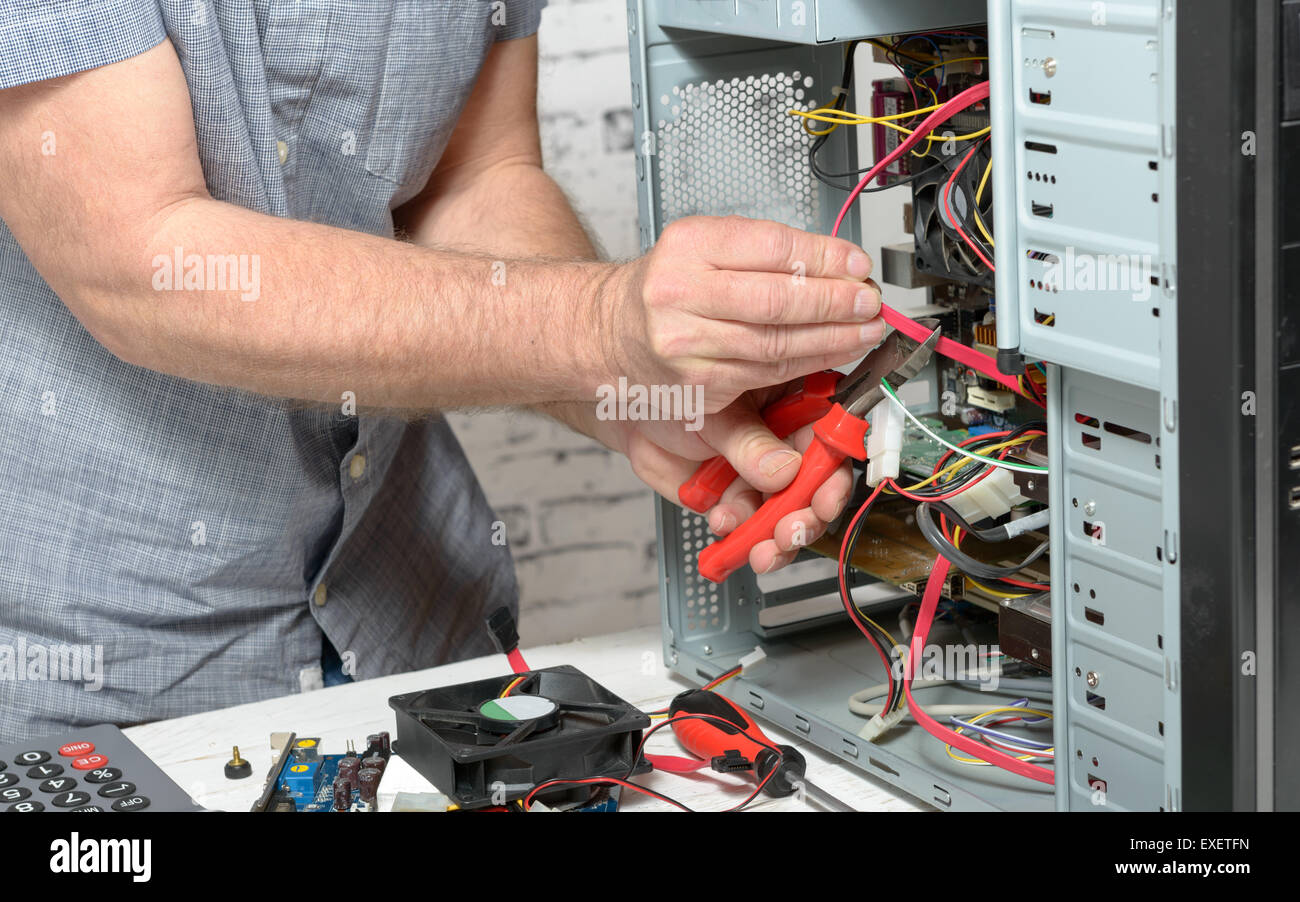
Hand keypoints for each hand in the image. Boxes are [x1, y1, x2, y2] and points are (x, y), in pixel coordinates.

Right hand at [600, 215, 883, 414]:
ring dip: (832, 337)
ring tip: (865, 328)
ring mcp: (688, 345)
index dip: (825, 257)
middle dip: (835, 302)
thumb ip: (764, 251)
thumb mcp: (703, 247)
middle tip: (869, 301)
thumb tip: (838, 264)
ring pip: (777, 342)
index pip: (771, 248)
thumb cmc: (665, 288)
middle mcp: (681, 295)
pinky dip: (809, 362)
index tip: (858, 263)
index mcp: (687, 247)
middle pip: (777, 299)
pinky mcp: (700, 383)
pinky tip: (834, 351)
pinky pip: (767, 372)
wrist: (610, 334)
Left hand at [600, 379, 856, 575]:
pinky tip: (724, 525)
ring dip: (777, 538)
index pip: (832, 440)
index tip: (823, 499)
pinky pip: (751, 530)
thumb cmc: (674, 389)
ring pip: (788, 516)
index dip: (833, 474)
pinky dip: (742, 538)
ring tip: (759, 547)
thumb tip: (785, 472)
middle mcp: (785, 443)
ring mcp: (763, 476)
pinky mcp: (740, 500)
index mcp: (794, 404)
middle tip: (790, 532)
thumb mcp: (715, 411)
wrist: (630, 413)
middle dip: (807, 518)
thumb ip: (750, 442)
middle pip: (818, 488)